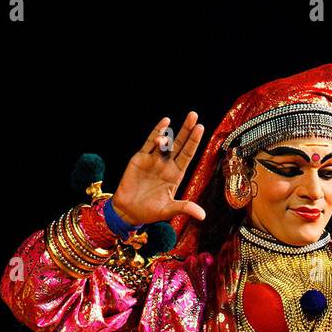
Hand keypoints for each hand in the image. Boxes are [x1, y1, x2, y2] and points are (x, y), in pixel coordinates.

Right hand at [110, 112, 206, 226]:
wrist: (128, 211)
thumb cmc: (150, 212)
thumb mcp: (169, 210)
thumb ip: (185, 208)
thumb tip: (203, 216)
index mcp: (176, 175)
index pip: (187, 155)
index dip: (194, 142)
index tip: (201, 128)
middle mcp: (166, 164)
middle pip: (179, 144)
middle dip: (186, 130)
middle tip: (194, 115)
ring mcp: (153, 160)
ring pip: (164, 143)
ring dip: (167, 137)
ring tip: (166, 139)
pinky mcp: (140, 158)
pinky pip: (148, 143)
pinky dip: (156, 132)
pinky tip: (164, 123)